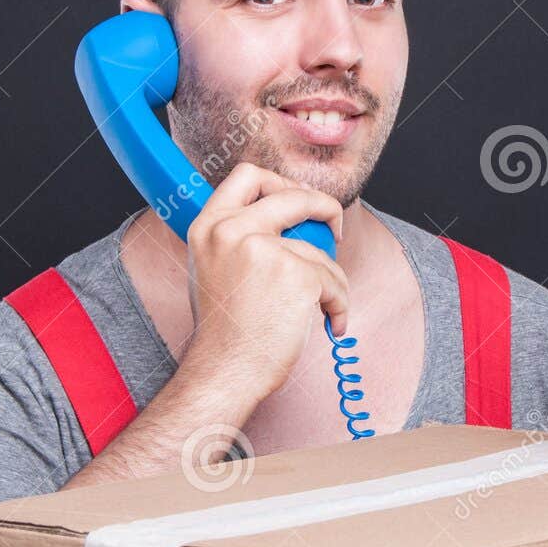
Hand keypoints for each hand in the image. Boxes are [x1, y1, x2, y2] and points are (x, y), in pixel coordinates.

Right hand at [180, 162, 346, 402]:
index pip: (248, 175)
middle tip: (335, 230)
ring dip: (330, 280)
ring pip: (320, 249)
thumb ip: (240, 238)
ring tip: (320, 308)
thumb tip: (291, 223)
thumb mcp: (213, 268)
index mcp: (208, 226)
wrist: (226, 371)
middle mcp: (231, 230)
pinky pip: (334, 279)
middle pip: (294, 194)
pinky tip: (328, 323)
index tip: (299, 200)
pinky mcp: (296, 273)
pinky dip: (338, 304)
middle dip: (325, 207)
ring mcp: (263, 248)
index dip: (281, 182)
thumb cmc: (225, 331)